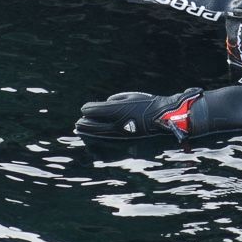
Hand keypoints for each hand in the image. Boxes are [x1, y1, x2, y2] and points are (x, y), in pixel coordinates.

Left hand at [76, 89, 199, 140]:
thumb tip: (106, 103)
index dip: (87, 109)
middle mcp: (115, 124)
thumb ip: (116, 99)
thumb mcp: (132, 96)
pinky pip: (107, 144)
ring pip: (98, 136)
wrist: (163, 118)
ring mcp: (120, 134)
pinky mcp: (125, 142)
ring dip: (89, 133)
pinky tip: (94, 144)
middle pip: (93, 125)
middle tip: (78, 124)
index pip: (93, 110)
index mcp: (116, 110)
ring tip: (82, 132)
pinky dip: (98, 144)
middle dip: (84, 124)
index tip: (85, 109)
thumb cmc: (149, 104)